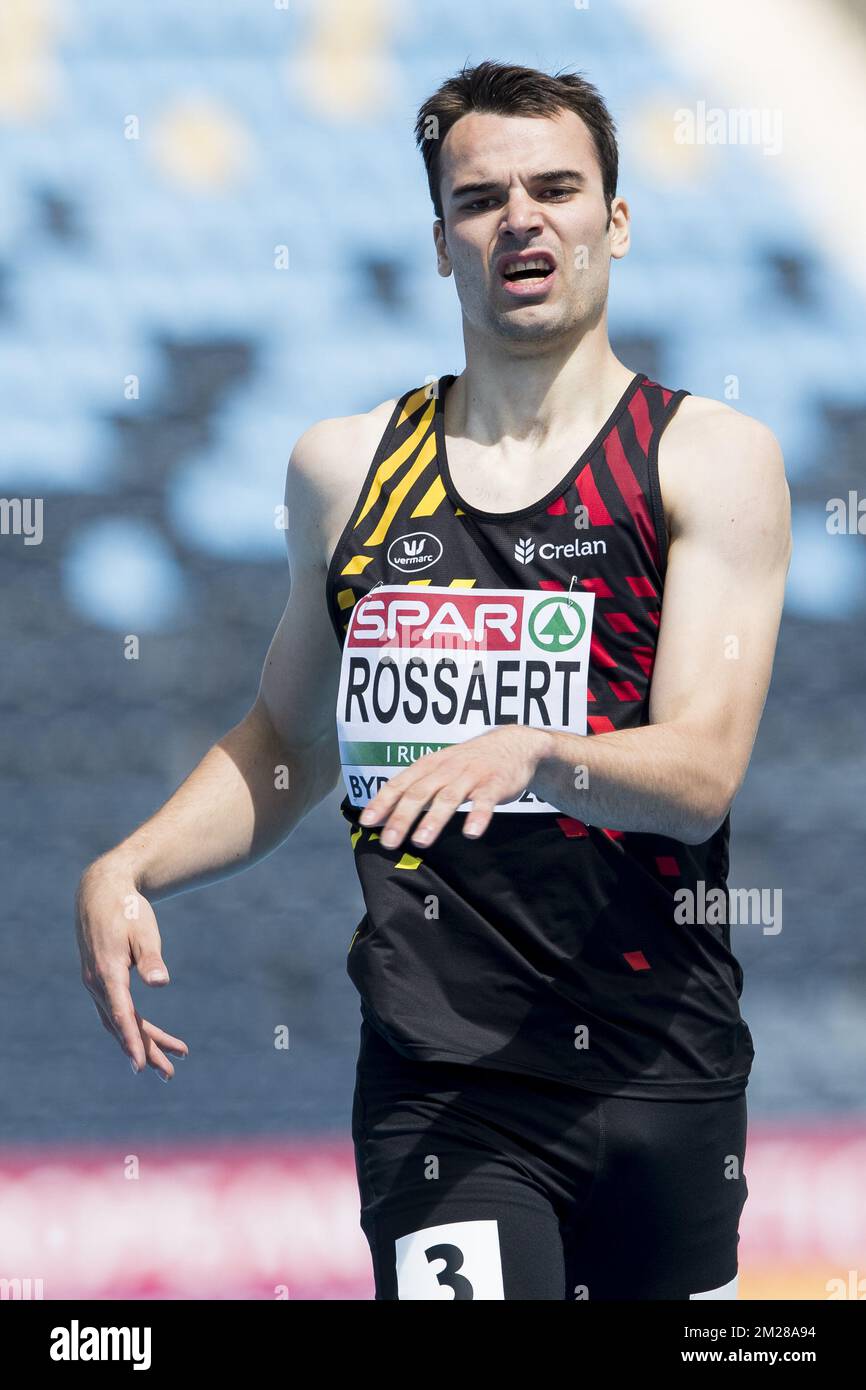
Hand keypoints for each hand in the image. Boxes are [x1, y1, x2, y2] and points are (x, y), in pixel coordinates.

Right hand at [75, 861, 188, 1080]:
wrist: (102, 890)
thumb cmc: (127, 909)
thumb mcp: (142, 930)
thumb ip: (151, 958)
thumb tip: (160, 984)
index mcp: (107, 973)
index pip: (121, 1014)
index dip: (132, 1041)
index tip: (141, 1066)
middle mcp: (97, 983)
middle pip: (122, 1025)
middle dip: (146, 1050)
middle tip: (170, 1074)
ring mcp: (96, 983)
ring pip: (120, 1021)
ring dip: (144, 1041)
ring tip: (173, 1059)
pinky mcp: (101, 980)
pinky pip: (118, 1009)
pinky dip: (135, 1024)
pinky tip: (152, 1035)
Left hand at [358, 725, 550, 848]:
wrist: (513, 744)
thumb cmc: (470, 762)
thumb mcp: (440, 768)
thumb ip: (417, 789)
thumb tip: (384, 815)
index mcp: (429, 766)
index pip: (400, 784)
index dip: (383, 802)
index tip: (367, 821)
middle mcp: (446, 769)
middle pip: (420, 793)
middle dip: (402, 817)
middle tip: (388, 841)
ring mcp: (471, 775)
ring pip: (449, 797)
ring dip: (433, 819)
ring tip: (421, 840)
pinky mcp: (495, 784)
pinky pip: (485, 801)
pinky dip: (478, 816)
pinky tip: (471, 832)